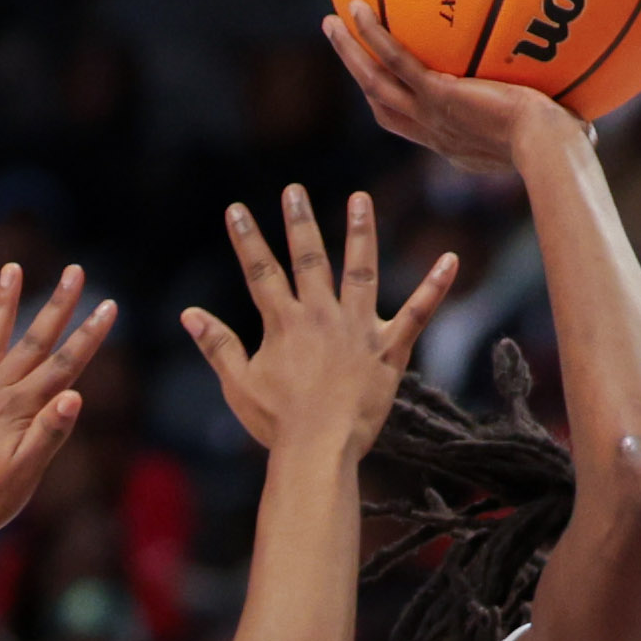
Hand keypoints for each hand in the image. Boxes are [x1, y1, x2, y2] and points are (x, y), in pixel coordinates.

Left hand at [0, 263, 113, 540]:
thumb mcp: (25, 474)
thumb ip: (49, 434)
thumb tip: (77, 397)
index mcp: (19, 408)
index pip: (63, 365)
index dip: (89, 335)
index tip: (108, 305)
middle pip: (33, 341)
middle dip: (57, 305)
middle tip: (75, 271)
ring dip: (3, 303)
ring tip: (12, 269)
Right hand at [181, 186, 456, 459]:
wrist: (319, 450)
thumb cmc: (277, 423)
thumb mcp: (238, 383)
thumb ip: (218, 344)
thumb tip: (189, 314)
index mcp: (284, 324)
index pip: (260, 271)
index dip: (247, 239)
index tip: (237, 209)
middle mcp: (321, 317)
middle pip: (309, 260)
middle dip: (299, 222)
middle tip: (295, 190)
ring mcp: (358, 330)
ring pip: (360, 271)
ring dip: (360, 233)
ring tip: (360, 199)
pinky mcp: (389, 350)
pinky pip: (417, 313)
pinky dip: (435, 287)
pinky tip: (451, 260)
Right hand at [320, 1, 577, 175]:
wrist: (549, 150)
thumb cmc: (563, 149)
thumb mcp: (555, 138)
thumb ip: (561, 131)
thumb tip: (593, 133)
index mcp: (458, 145)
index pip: (418, 126)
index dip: (400, 107)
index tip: (392, 85)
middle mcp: (437, 134)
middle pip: (384, 106)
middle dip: (361, 76)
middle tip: (343, 45)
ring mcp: (433, 115)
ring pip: (375, 84)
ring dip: (350, 53)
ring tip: (331, 21)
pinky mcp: (438, 95)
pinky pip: (395, 61)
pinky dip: (374, 35)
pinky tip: (358, 6)